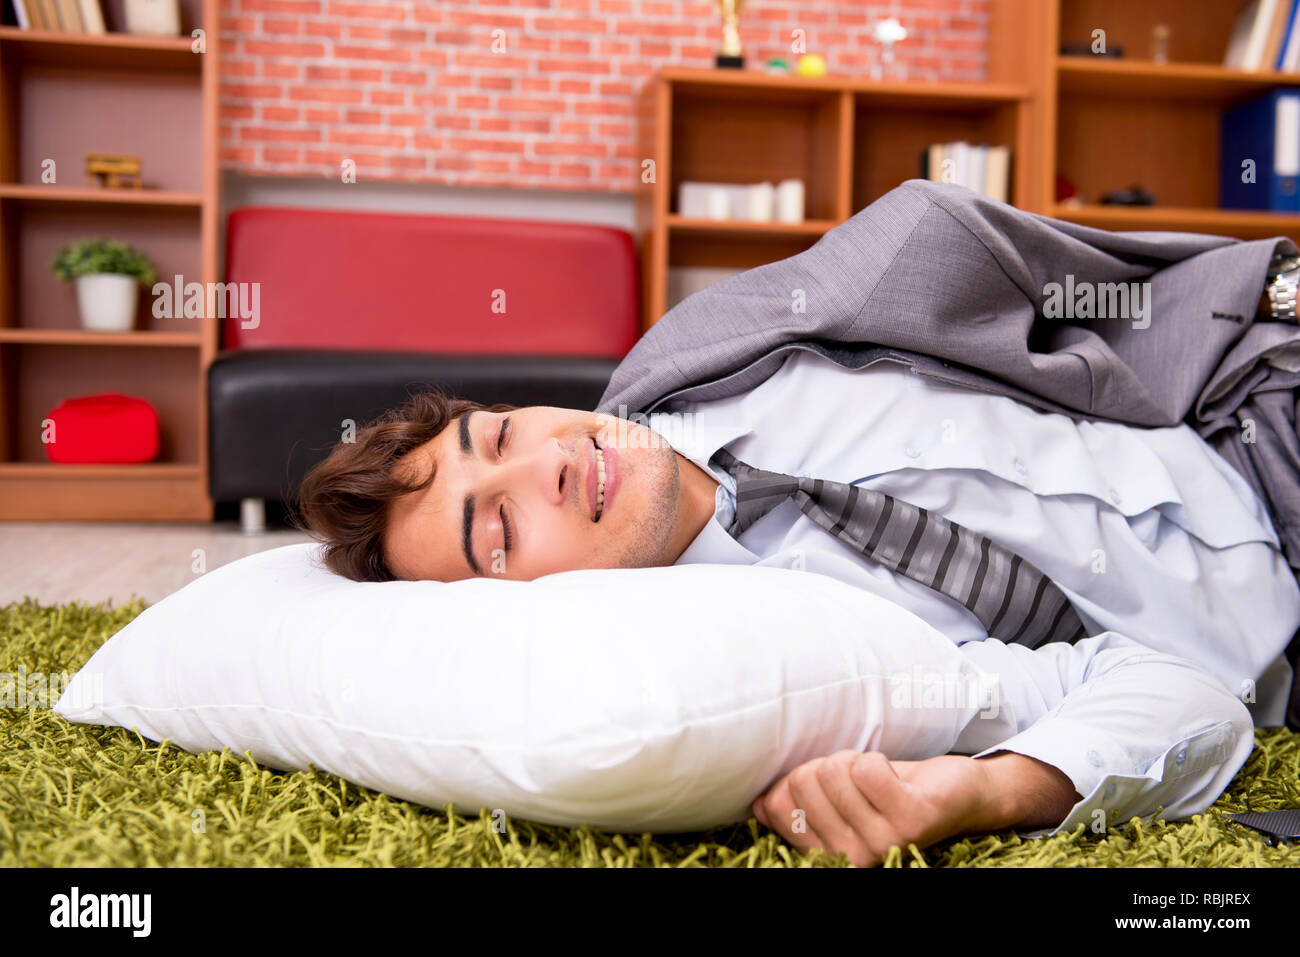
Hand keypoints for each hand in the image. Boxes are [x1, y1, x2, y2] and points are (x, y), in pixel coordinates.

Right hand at [751, 750, 1046, 866]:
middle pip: (805, 781)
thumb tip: (758, 805)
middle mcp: (852, 858)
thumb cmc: (892, 792)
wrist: (958, 795)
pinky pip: (867, 768)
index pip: (779, 805)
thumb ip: (796, 803)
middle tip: (861, 780)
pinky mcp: (910, 820)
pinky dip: (878, 759)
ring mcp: (882, 842)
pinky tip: (896, 777)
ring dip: (856, 761)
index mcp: (829, 855)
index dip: (798, 779)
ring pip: (835, 770)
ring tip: (880, 779)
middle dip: (830, 765)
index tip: (830, 785)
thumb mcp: (837, 798)